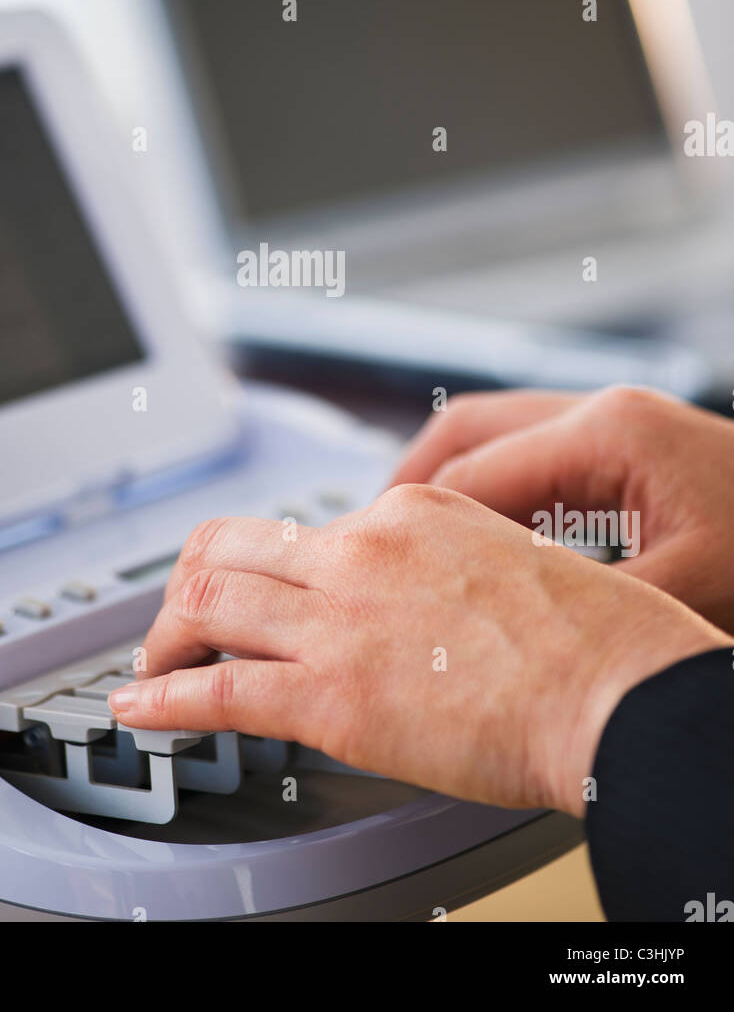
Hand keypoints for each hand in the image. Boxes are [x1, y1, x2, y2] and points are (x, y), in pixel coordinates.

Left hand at [109, 485, 726, 815]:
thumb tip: (416, 597)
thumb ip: (448, 562)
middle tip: (181, 617)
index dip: (273, 570)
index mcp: (410, 511)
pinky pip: (217, 688)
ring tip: (153, 664)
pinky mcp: (329, 694)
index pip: (307, 530)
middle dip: (190, 583)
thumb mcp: (513, 555)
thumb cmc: (591, 638)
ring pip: (208, 600)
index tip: (265, 594)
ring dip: (166, 635)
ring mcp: (338, 618)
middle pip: (230, 546)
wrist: (612, 690)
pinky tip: (141, 708)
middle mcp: (361, 550)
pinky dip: (164, 698)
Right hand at [391, 386, 733, 633]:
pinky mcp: (631, 447)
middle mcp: (604, 413)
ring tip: (412, 550)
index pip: (473, 472)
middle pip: (468, 430)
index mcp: (609, 434)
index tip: (377, 576)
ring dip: (449, 487)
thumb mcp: (687, 592)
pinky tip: (482, 550)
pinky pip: (537, 459)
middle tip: (370, 546)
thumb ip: (589, 612)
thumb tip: (505, 644)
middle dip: (409, 486)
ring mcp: (617, 423)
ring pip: (497, 437)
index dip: (415, 527)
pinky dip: (497, 497)